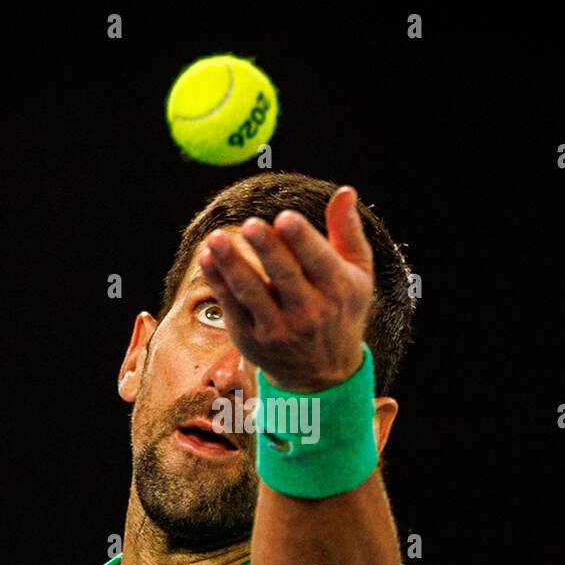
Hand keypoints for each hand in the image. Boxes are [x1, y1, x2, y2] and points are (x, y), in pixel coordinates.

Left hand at [197, 185, 373, 392]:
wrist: (323, 374)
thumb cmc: (340, 309)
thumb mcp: (357, 273)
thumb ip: (347, 231)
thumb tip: (345, 191)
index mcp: (339, 290)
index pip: (319, 262)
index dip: (302, 240)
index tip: (284, 218)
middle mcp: (310, 313)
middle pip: (285, 277)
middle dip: (267, 250)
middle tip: (251, 225)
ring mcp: (278, 329)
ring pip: (252, 293)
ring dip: (232, 264)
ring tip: (216, 239)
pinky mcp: (251, 339)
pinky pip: (232, 307)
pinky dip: (218, 283)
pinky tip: (207, 259)